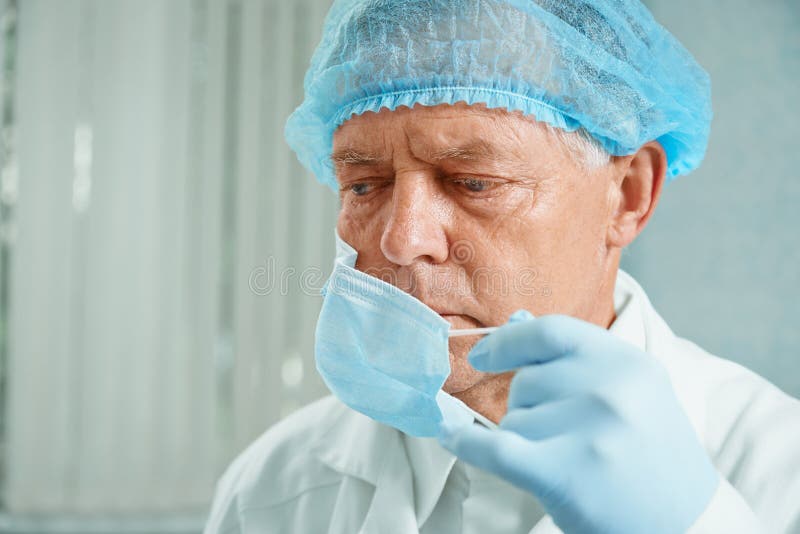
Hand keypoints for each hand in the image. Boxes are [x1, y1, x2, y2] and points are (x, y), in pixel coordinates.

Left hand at [438, 312, 719, 533]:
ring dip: (526, 441)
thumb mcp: (630, 393)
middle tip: (567, 438)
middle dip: (530, 408)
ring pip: (514, 420)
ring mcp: (589, 430)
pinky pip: (496, 448)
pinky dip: (465, 443)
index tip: (483, 355)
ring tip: (569, 461)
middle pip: (526, 382)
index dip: (509, 341)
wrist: (686, 526)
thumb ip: (575, 358)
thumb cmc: (650, 456)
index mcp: (627, 361)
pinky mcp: (566, 472)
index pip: (550, 332)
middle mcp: (610, 389)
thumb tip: (512, 323)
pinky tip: (450, 437)